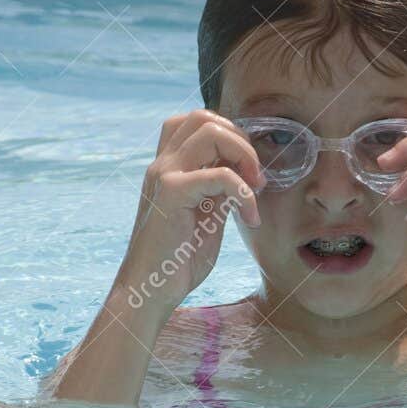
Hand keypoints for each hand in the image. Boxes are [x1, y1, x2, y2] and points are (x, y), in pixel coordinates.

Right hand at [116, 109, 263, 319]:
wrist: (150, 291)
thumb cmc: (177, 261)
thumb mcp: (207, 218)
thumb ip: (219, 192)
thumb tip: (243, 174)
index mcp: (169, 168)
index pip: (196, 123)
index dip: (230, 138)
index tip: (249, 174)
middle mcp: (163, 164)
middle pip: (204, 116)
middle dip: (240, 140)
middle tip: (256, 178)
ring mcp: (164, 174)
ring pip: (210, 131)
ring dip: (244, 155)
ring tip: (256, 189)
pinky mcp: (171, 193)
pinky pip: (220, 174)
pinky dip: (245, 194)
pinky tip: (249, 218)